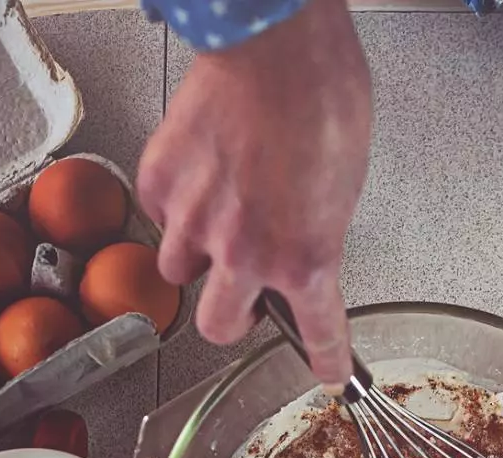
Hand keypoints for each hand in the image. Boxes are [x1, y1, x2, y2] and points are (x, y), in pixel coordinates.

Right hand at [137, 0, 371, 387]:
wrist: (276, 41)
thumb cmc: (322, 100)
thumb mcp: (343, 188)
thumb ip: (315, 234)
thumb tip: (300, 247)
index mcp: (305, 257)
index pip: (319, 333)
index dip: (326, 360)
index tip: (328, 372)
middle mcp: (245, 252)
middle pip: (219, 328)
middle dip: (232, 320)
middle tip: (245, 298)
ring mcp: (196, 219)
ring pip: (177, 273)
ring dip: (197, 260)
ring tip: (216, 223)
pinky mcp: (162, 181)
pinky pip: (159, 214)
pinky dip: (175, 208)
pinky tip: (197, 181)